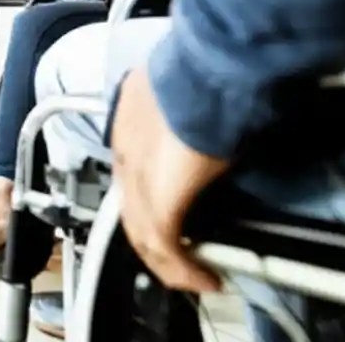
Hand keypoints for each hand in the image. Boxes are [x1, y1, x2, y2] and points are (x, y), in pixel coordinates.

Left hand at [110, 67, 228, 292]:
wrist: (213, 68)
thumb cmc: (213, 67)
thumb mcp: (195, 86)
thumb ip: (195, 106)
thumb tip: (219, 111)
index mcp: (130, 115)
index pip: (133, 165)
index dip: (152, 192)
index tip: (177, 207)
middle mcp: (125, 145)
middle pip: (131, 204)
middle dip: (155, 236)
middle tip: (184, 256)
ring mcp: (137, 174)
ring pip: (142, 231)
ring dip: (168, 260)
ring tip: (195, 276)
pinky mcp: (158, 199)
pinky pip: (164, 245)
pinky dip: (183, 269)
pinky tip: (204, 279)